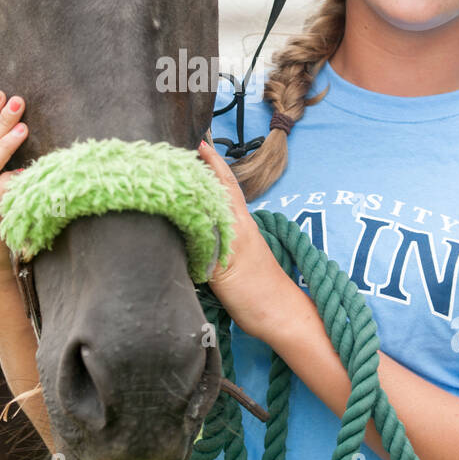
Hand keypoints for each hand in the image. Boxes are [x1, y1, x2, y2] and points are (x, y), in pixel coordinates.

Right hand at [195, 140, 298, 340]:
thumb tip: (177, 225)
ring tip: (186, 174)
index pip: (221, 182)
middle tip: (185, 150)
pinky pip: (220, 220)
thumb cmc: (255, 295)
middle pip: (222, 186)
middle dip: (206, 166)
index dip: (208, 162)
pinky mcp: (238, 251)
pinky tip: (196, 213)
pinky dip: (207, 209)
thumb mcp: (223, 270)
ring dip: (207, 185)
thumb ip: (201, 245)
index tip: (193, 141)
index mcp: (236, 222)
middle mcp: (239, 223)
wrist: (281, 318)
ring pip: (221, 202)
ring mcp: (241, 236)